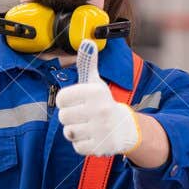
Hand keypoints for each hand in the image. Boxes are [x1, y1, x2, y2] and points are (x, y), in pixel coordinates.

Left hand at [55, 40, 139, 156]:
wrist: (127, 128)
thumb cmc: (104, 103)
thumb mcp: (96, 83)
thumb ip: (87, 64)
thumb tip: (87, 41)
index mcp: (95, 92)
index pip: (61, 99)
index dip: (66, 102)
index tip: (77, 102)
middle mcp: (100, 110)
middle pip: (63, 117)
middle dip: (71, 118)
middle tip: (84, 116)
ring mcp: (101, 129)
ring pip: (69, 132)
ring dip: (76, 131)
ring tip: (89, 127)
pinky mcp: (101, 146)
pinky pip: (77, 146)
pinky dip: (82, 144)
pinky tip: (93, 137)